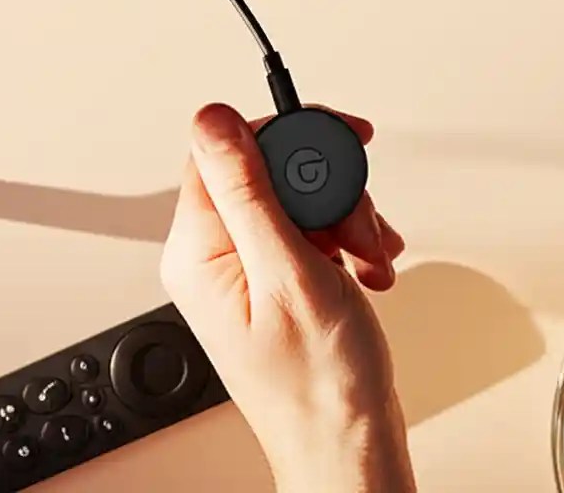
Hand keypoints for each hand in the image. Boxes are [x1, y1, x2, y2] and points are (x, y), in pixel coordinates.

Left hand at [161, 103, 414, 492]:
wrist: (347, 443)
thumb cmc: (318, 385)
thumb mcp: (290, 273)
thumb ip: (250, 191)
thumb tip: (212, 119)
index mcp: (196, 252)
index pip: (224, 152)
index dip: (284, 135)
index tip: (336, 137)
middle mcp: (213, 257)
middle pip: (269, 173)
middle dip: (328, 189)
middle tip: (358, 222)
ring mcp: (246, 270)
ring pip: (298, 200)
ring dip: (346, 218)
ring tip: (367, 257)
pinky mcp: (277, 280)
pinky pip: (311, 231)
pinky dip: (348, 242)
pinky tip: (367, 269)